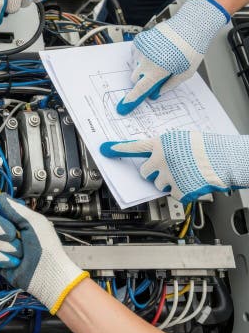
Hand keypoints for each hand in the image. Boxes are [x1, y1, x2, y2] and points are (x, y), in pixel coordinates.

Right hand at [0, 194, 87, 313]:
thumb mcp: (34, 222)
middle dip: (1, 228)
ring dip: (6, 247)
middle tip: (15, 234)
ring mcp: (0, 245)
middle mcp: (6, 230)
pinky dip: (2, 258)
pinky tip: (14, 262)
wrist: (47, 274)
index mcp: (16, 218)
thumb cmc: (47, 249)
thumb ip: (14, 208)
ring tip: (20, 252)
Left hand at [100, 131, 248, 203]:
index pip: (134, 147)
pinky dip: (181, 191)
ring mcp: (168, 175)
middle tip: (165, 170)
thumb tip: (157, 152)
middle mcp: (161, 160)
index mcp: (161, 144)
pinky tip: (191, 182)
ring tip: (184, 175)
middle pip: (144, 172)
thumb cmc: (209, 147)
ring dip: (167, 182)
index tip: (105, 149)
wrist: (226, 158)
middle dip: (152, 173)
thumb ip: (166, 146)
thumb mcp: (183, 139)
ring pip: (157, 184)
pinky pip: (172, 193)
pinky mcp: (177, 189)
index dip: (119, 149)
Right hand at [116, 0, 229, 114]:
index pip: (140, 89)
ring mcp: (141, 50)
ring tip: (160, 58)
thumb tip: (156, 93)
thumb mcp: (186, 72)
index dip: (131, 99)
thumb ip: (169, 85)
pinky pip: (135, 54)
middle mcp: (146, 61)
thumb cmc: (191, 49)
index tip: (123, 107)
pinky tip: (155, 51)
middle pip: (135, 78)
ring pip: (136, 66)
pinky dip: (142, 55)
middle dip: (143, 80)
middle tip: (156, 76)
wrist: (190, 25)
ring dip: (144, 66)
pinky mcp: (139, 41)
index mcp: (158, 71)